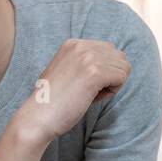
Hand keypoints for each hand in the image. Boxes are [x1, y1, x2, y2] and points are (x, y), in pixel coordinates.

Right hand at [13, 39, 129, 144]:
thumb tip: (115, 66)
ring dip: (112, 84)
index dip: (103, 70)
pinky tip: (93, 98)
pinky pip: (121, 78)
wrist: (38, 117)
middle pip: (119, 56)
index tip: (84, 83)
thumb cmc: (52, 101)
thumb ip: (85, 62)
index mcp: (73, 43)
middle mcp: (81, 46)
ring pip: (123, 68)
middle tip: (89, 90)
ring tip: (89, 94)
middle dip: (111, 75)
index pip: (108, 50)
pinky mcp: (95, 73)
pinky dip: (112, 91)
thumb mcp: (66, 71)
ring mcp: (88, 58)